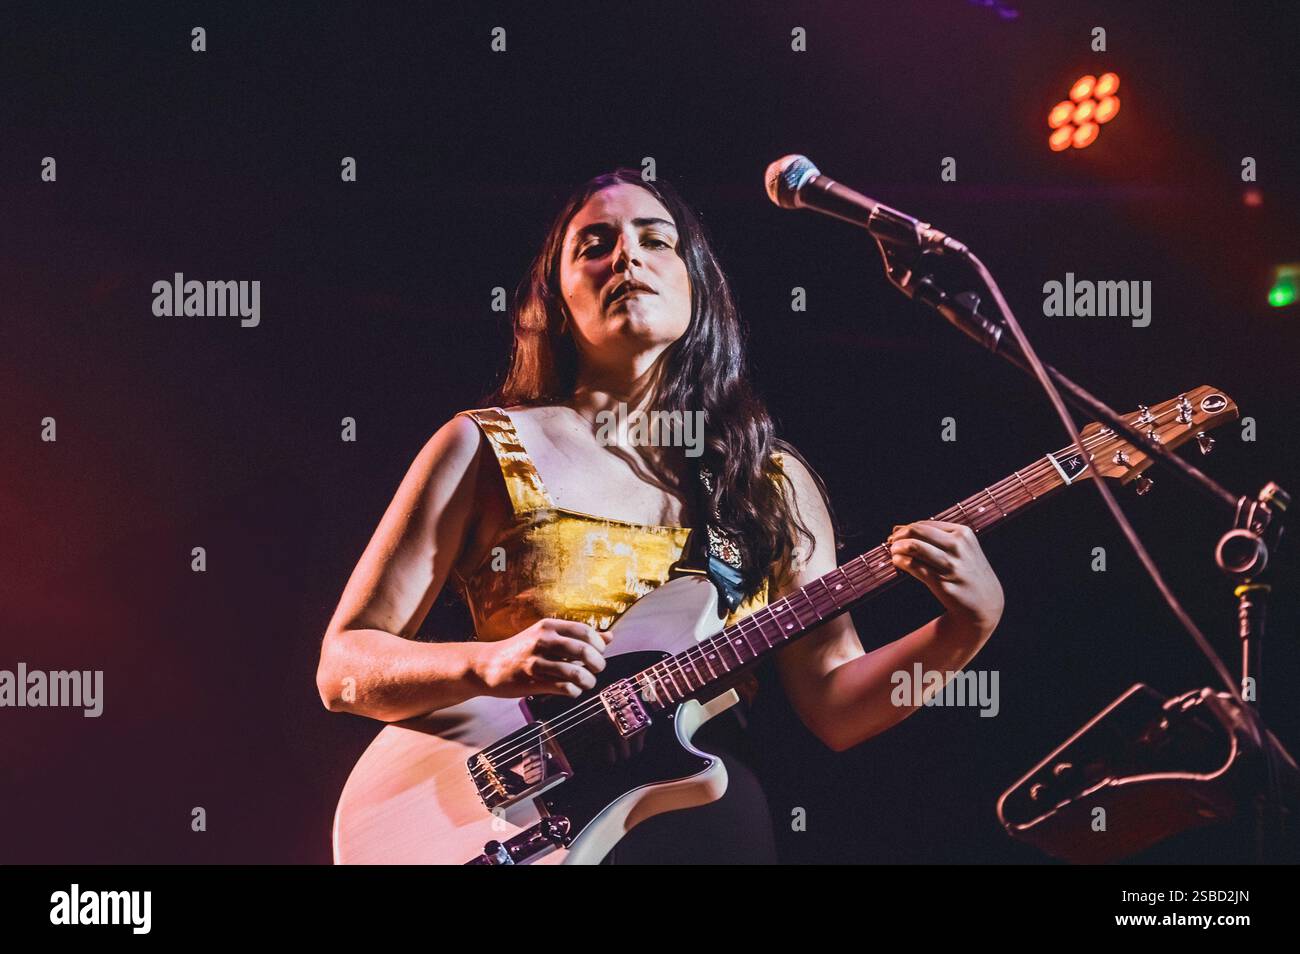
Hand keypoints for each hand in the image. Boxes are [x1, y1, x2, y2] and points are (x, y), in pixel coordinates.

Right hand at [472, 618, 611, 698]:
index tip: (599, 653)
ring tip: (587, 683)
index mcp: (548, 626)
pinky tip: (572, 691)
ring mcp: (536, 662)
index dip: (598, 644)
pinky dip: (574, 692)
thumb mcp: (547, 636)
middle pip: (583, 651)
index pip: (584, 631)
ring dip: (588, 681)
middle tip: (597, 670)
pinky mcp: (531, 682)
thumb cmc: (522, 650)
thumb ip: (578, 637)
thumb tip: (610, 637)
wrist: (487, 665)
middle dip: (597, 664)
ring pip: (575, 673)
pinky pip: (563, 688)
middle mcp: (542, 641)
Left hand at [886, 520, 1003, 637]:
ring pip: (914, 546)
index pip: (924, 525)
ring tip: (894, 553)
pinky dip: (901, 562)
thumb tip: (897, 527)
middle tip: (891, 543)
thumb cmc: (966, 571)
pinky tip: (898, 563)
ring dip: (897, 548)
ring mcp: (951, 565)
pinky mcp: (942, 582)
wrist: (984, 603)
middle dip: (899, 536)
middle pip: (916, 531)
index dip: (905, 529)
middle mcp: (958, 546)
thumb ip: (932, 536)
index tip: (896, 536)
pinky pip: (914, 566)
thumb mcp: (960, 548)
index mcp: (962, 533)